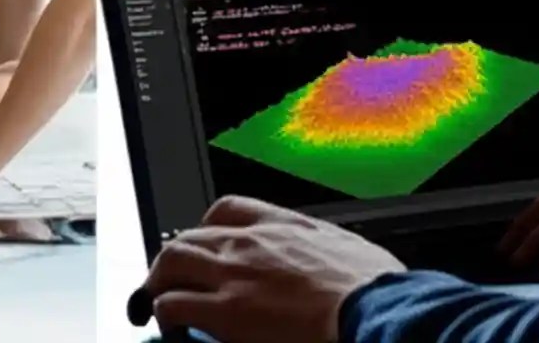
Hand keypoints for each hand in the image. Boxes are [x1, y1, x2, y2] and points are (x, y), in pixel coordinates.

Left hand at [133, 195, 404, 342]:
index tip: (205, 242)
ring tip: (161, 303)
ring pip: (170, 263)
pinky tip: (173, 329)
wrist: (378, 312)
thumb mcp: (350, 253)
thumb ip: (324, 252)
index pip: (228, 209)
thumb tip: (331, 265)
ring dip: (160, 283)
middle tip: (170, 281)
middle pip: (189, 236)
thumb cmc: (378, 292)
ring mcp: (235, 275)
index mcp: (284, 226)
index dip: (207, 226)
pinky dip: (164, 315)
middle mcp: (251, 243)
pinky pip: (172, 305)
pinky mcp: (226, 312)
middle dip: (174, 259)